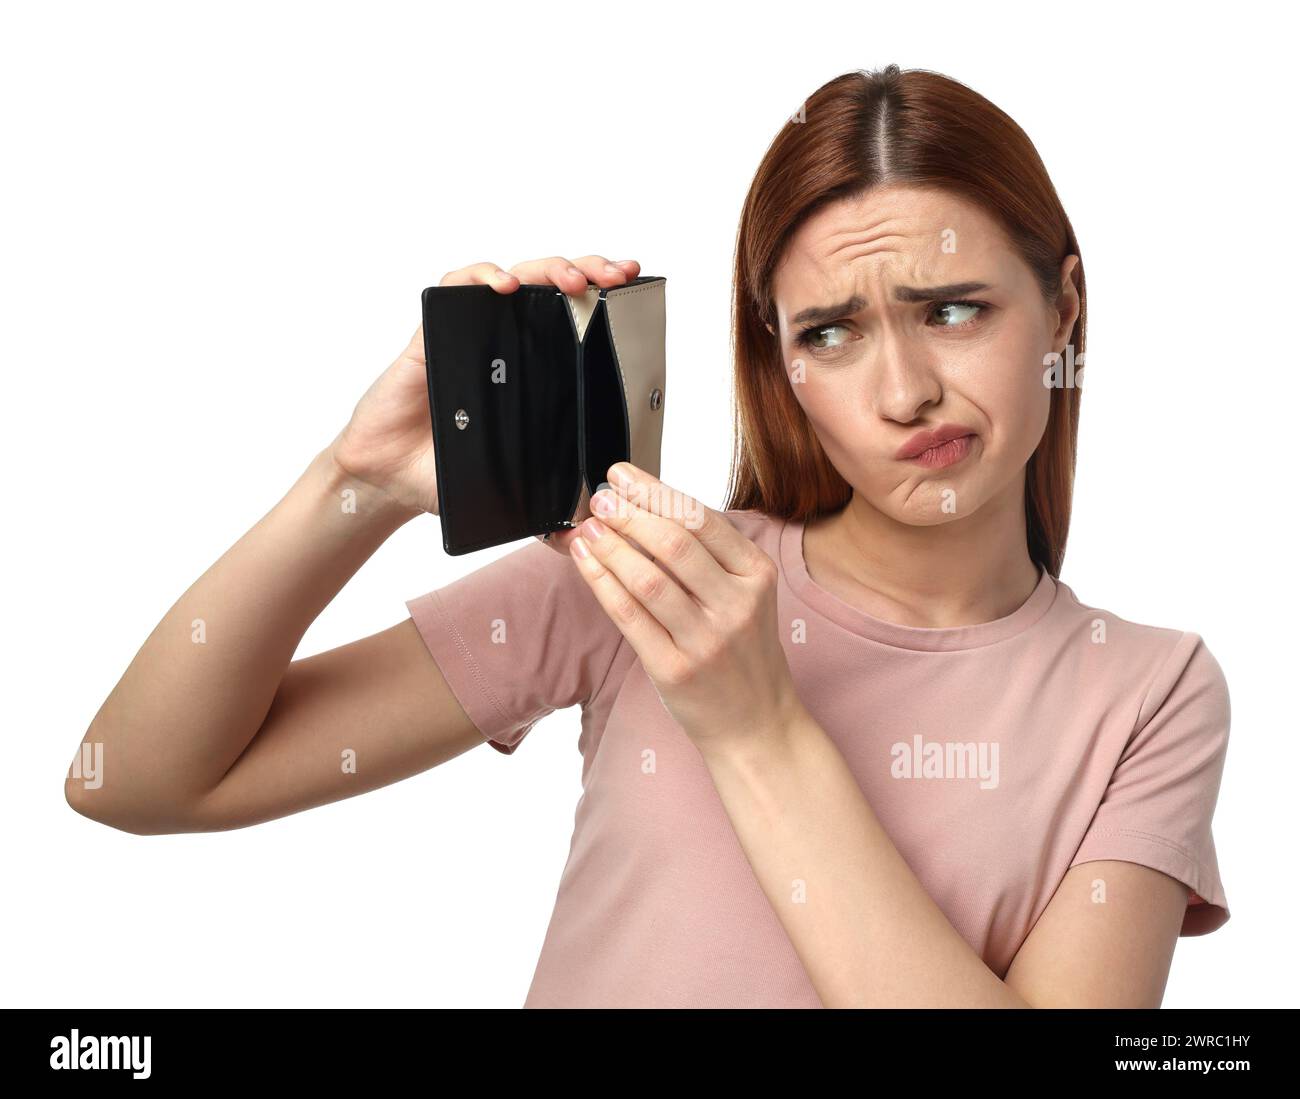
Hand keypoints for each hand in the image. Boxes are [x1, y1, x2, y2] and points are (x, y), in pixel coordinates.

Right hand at [330, 255, 639, 533]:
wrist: (389, 478)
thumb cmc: (448, 472)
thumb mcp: (510, 489)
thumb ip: (546, 503)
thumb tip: (585, 528)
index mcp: (534, 368)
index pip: (575, 319)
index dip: (605, 298)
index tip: (635, 288)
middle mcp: (506, 341)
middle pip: (554, 285)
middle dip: (591, 269)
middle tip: (618, 275)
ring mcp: (472, 332)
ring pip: (516, 275)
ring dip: (549, 268)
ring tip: (574, 281)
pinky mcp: (434, 332)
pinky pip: (456, 287)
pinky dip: (482, 276)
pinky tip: (504, 285)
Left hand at [565, 462, 805, 750]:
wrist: (757, 723)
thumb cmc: (743, 652)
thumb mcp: (746, 595)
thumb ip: (708, 556)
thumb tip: (645, 506)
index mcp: (756, 576)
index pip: (702, 520)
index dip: (656, 492)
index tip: (623, 475)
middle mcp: (736, 606)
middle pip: (674, 545)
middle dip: (630, 514)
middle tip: (601, 499)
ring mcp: (706, 641)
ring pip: (648, 580)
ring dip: (611, 547)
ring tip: (588, 527)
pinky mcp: (674, 670)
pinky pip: (629, 617)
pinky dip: (602, 584)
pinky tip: (587, 562)